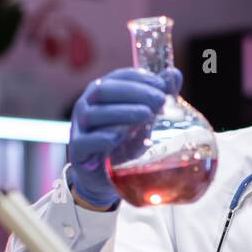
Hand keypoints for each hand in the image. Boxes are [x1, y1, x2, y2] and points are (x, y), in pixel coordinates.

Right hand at [67, 67, 181, 206]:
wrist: (104, 177)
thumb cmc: (125, 142)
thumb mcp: (144, 119)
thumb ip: (156, 97)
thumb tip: (174, 74)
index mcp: (102, 93)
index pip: (118, 77)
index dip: (140, 78)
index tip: (163, 85)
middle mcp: (86, 105)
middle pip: (104, 91)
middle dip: (134, 93)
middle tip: (160, 100)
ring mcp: (79, 128)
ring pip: (93, 115)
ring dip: (122, 112)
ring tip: (147, 115)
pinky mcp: (77, 152)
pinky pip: (84, 142)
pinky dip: (101, 138)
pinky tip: (118, 137)